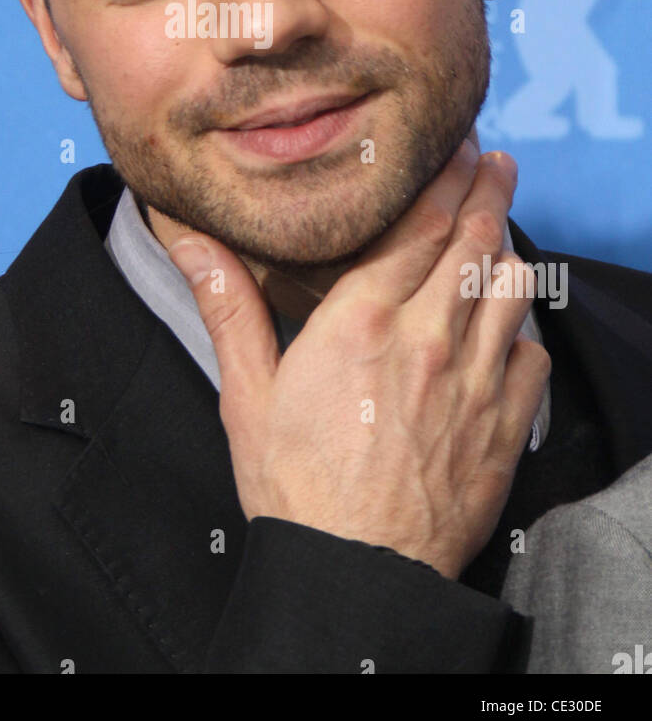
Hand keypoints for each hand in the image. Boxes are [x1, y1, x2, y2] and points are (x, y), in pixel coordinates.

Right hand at [168, 143, 550, 579]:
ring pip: (512, 291)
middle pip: (475, 242)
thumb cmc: (296, 488)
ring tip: (500, 231)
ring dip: (508, 251)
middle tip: (493, 159)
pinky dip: (523, 330)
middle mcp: (427, 339)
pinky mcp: (502, 425)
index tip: (455, 146)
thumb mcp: (247, 393)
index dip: (444, 177)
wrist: (356, 574)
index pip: (420, 225)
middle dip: (487, 190)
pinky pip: (531, 356)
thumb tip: (189, 239)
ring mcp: (473, 382)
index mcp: (362, 322)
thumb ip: (228, 306)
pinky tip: (508, 327)